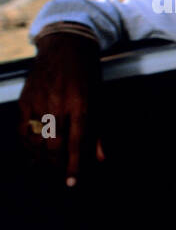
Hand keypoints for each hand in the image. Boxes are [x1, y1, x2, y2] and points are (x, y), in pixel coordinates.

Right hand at [18, 33, 104, 185]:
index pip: (77, 142)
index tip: (72, 182)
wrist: (65, 47)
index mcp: (82, 105)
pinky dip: (26, 144)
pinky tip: (32, 152)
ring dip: (40, 158)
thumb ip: (98, 131)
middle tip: (60, 175)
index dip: (74, 166)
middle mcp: (58, 104)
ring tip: (47, 167)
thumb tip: (100, 158)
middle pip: (54, 145)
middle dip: (56, 165)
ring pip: (35, 140)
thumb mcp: (99, 101)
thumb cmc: (87, 76)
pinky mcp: (25, 99)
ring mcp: (39, 101)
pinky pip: (21, 129)